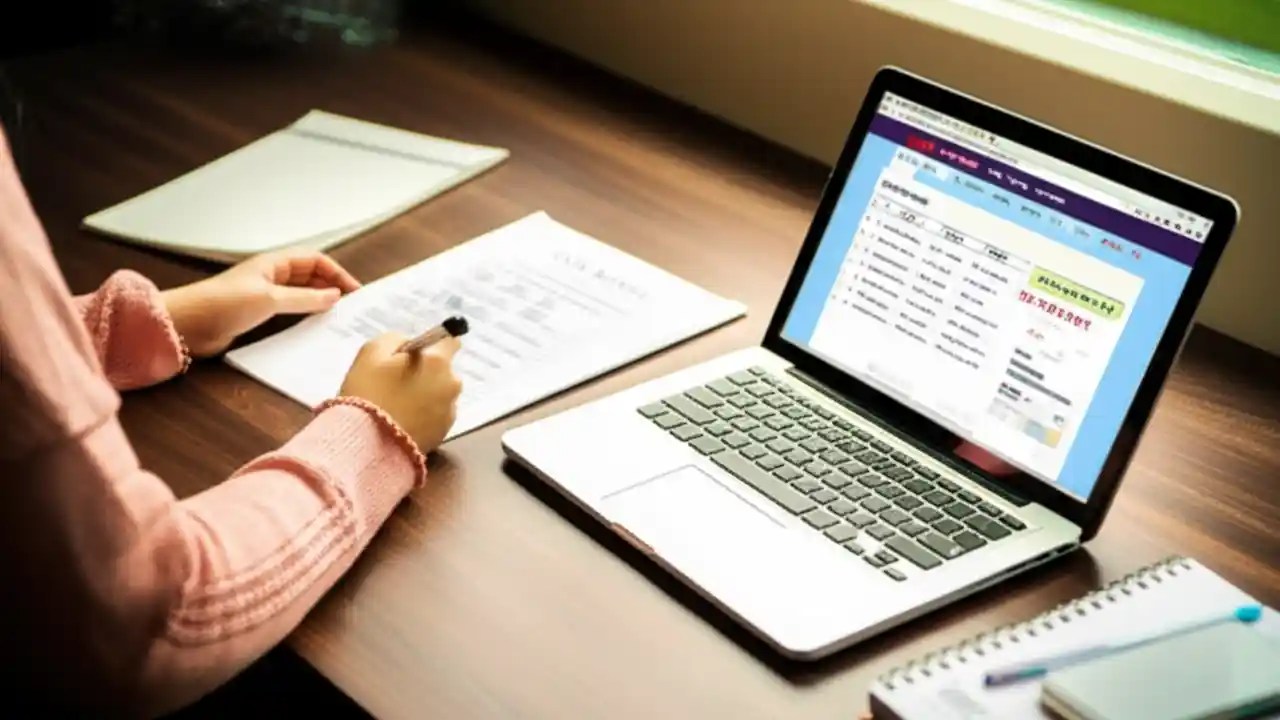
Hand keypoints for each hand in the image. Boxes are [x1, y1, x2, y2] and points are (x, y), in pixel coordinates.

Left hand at [161, 250, 360, 356]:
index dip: (336, 273)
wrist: (188, 325)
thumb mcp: (270, 299)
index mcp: (273, 264)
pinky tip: (313, 327)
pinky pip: (289, 312)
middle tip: (351, 306)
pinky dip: (305, 317)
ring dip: (319, 303)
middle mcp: (271, 276)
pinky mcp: (258, 314)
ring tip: (338, 317)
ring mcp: (265, 295)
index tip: (354, 291)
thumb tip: (333, 296)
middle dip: (331, 287)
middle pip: (310, 276)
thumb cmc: (223, 304)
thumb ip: (304, 299)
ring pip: (301, 295)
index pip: (315, 261)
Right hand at [339, 332, 462, 451]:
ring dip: (427, 395)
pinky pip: (436, 416)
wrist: (366, 442)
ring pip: (440, 394)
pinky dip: (425, 415)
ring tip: (398, 405)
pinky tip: (403, 420)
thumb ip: (395, 340)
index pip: (450, 341)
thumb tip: (409, 343)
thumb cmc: (368, 391)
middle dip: (427, 373)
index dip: (434, 345)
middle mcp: (452, 385)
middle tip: (398, 382)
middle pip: (443, 371)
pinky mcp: (444, 434)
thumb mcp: (372, 352)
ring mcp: (450, 411)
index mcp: (437, 362)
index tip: (417, 353)